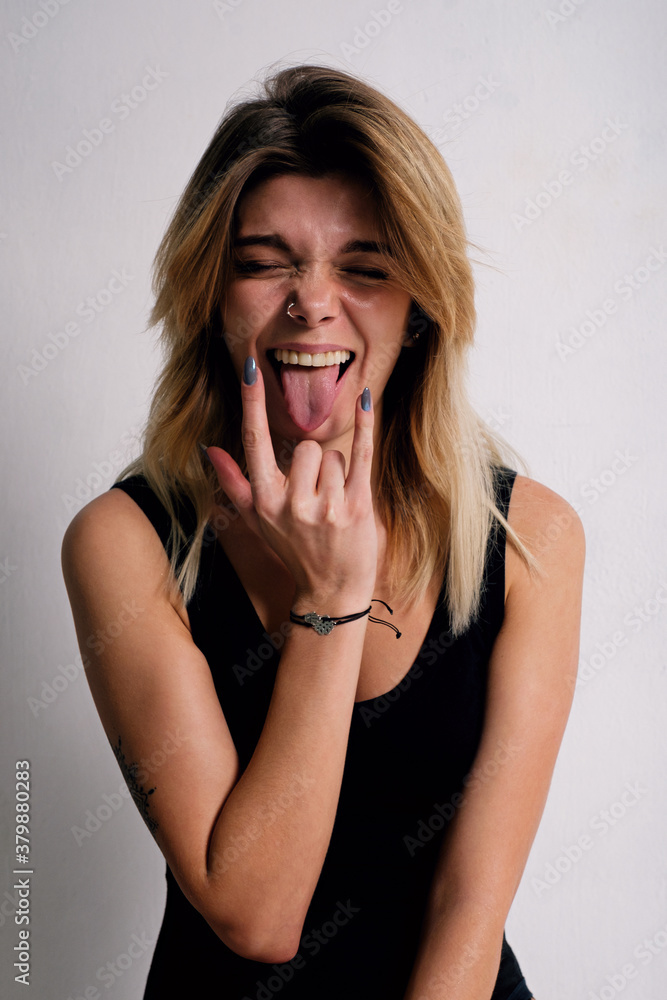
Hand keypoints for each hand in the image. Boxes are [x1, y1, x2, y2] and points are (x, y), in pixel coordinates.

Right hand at [205, 359, 377, 605]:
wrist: (331, 591)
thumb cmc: (293, 551)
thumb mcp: (258, 521)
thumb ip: (234, 483)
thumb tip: (209, 449)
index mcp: (264, 501)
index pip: (254, 440)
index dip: (251, 402)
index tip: (249, 367)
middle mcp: (291, 503)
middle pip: (304, 447)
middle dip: (314, 464)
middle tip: (317, 497)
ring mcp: (326, 506)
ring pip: (333, 455)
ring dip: (338, 474)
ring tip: (335, 506)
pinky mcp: (357, 506)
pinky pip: (361, 453)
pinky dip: (364, 426)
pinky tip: (365, 400)